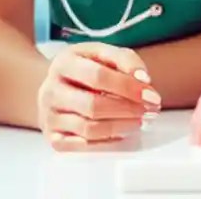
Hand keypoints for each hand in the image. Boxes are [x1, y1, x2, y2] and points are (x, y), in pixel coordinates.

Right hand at [37, 43, 160, 150]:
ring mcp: (49, 115)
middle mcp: (51, 89)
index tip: (151, 95)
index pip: (97, 76)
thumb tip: (143, 80)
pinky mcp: (52, 136)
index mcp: (63, 62)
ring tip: (139, 121)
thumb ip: (125, 60)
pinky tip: (120, 133)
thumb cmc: (84, 69)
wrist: (56, 85)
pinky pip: (82, 146)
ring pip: (89, 128)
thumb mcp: (102, 54)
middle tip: (149, 111)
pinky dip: (106, 141)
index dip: (127, 87)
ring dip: (121, 127)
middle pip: (93, 105)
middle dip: (128, 109)